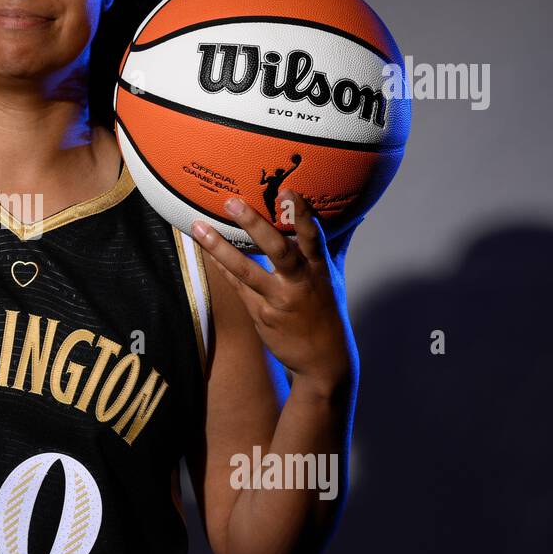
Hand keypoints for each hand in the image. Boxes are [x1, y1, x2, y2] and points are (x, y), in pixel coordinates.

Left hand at [190, 190, 355, 392]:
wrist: (323, 362)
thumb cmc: (327, 311)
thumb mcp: (335, 276)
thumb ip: (336, 243)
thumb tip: (354, 214)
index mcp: (320, 270)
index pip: (314, 238)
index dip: (302, 215)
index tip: (289, 191)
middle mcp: (299, 283)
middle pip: (277, 250)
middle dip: (255, 225)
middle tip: (232, 202)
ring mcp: (278, 300)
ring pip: (246, 270)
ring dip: (219, 248)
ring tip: (198, 226)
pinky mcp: (261, 314)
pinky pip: (237, 285)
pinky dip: (221, 266)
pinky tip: (206, 250)